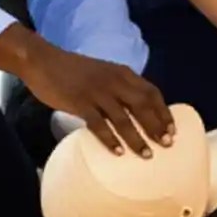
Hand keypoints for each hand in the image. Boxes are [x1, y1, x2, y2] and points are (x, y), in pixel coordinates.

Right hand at [0, 31, 174, 157]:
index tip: (172, 129)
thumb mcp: (103, 73)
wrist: (44, 61)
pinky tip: (117, 152)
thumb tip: (136, 110)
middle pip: (142, 106)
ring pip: (123, 118)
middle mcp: (114, 81)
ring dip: (137, 138)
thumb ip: (119, 87)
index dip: (163, 111)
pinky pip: (99, 124)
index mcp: (122, 73)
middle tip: (167, 145)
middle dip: (157, 126)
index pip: (151, 92)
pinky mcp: (80, 102)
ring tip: (146, 155)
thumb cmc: (73, 70)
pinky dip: (109, 139)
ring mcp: (97, 91)